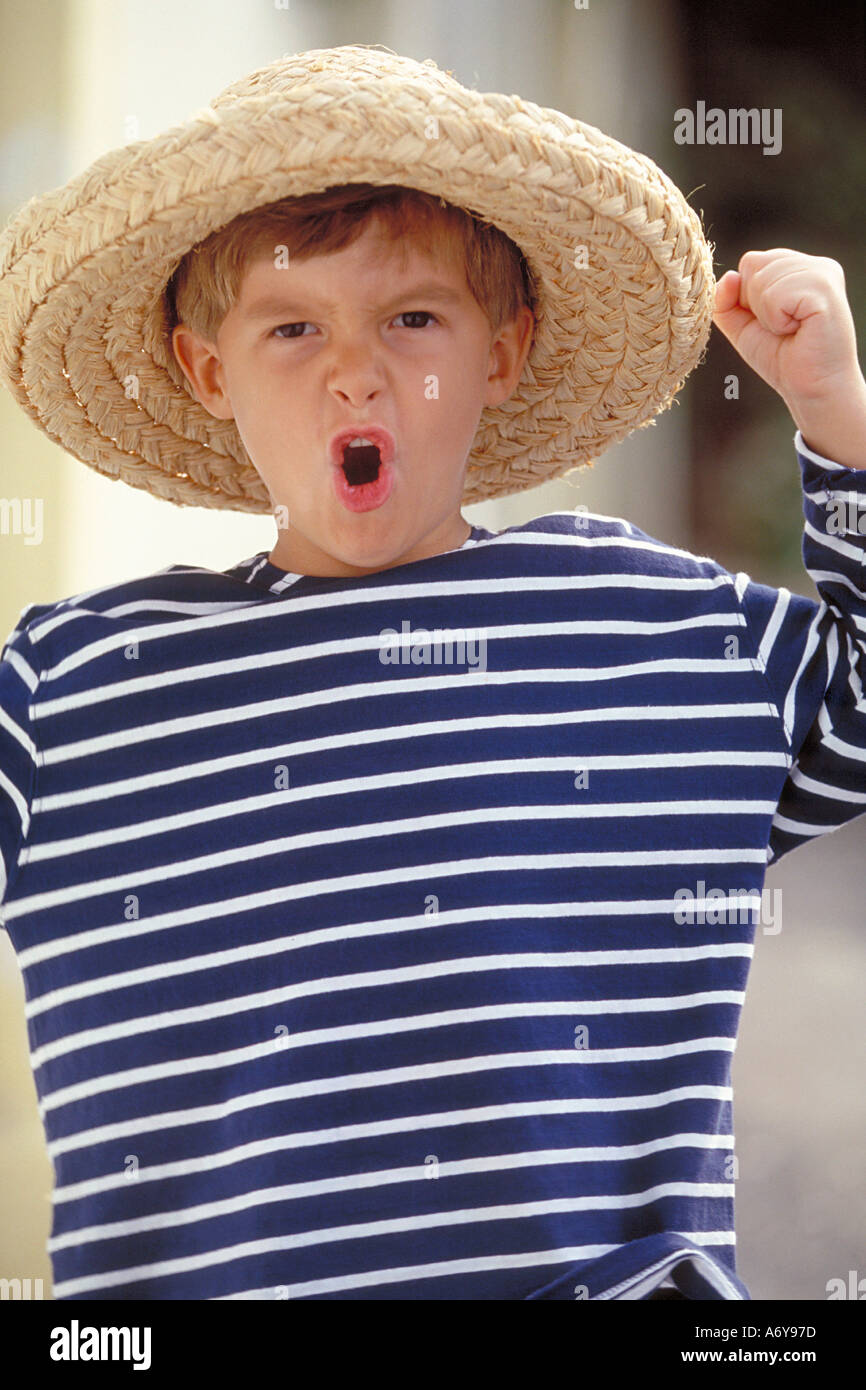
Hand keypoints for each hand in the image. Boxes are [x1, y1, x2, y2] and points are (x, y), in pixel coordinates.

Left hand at [712, 249, 865, 468]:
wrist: (811, 389)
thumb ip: (726, 301)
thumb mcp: (743, 326)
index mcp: (799, 267)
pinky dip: (776, 320)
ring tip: (791, 329)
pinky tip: (798, 329)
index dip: (748, 297)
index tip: (773, 322)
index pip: (750, 261)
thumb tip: (728, 276)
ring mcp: (822, 273)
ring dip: (767, 316)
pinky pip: (774, 296)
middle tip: (784, 328)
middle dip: (755, 306)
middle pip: (752, 264)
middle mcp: (814, 264)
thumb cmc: (783, 358)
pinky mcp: (824, 289)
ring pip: (761, 280)